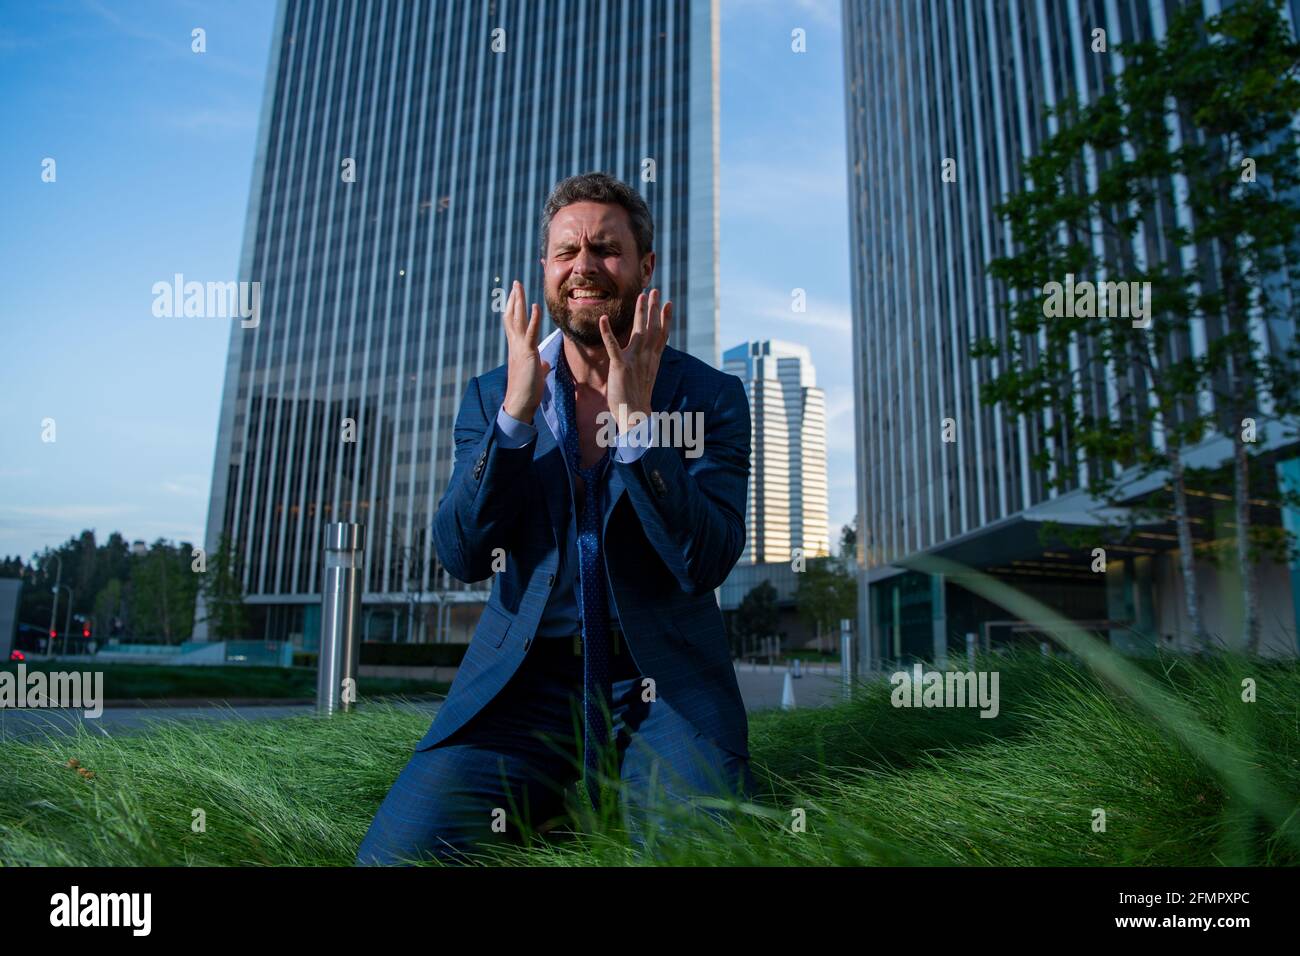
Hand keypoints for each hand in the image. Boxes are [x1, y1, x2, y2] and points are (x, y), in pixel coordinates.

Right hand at [501, 281, 549, 423]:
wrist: (520, 403)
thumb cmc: (527, 390)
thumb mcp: (536, 373)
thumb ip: (539, 364)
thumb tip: (544, 363)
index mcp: (517, 348)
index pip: (514, 323)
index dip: (515, 308)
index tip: (516, 295)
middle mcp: (515, 345)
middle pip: (512, 316)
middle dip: (514, 299)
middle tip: (515, 283)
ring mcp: (519, 348)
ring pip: (517, 320)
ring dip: (519, 302)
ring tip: (519, 286)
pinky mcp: (527, 354)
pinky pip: (530, 333)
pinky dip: (533, 319)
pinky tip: (535, 306)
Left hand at [599, 288, 670, 430]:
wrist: (635, 417)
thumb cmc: (637, 401)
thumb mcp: (644, 379)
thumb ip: (646, 365)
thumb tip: (648, 359)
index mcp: (653, 361)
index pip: (661, 335)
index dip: (665, 318)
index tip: (668, 303)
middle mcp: (646, 358)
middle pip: (652, 328)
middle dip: (653, 309)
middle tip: (654, 291)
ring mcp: (634, 360)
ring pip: (638, 332)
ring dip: (639, 313)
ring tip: (640, 297)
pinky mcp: (620, 366)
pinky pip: (612, 345)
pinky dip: (607, 332)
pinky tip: (603, 318)